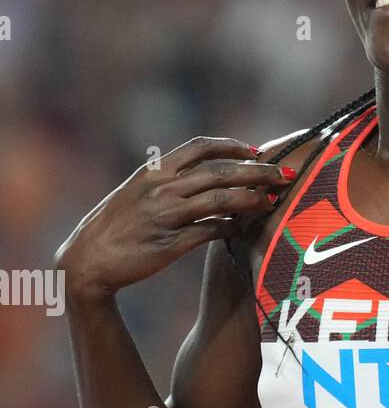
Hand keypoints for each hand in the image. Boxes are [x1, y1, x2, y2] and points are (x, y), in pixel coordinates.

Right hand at [54, 136, 294, 298]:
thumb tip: (200, 174)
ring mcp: (165, 217)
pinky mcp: (170, 245)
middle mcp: (161, 190)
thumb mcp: (135, 193)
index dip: (231, 146)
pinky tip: (243, 229)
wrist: (87, 262)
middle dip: (256, 171)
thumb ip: (166, 181)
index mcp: (153, 172)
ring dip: (251, 199)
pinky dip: (230, 228)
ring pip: (220, 200)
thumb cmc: (114, 227)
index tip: (254, 150)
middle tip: (282, 174)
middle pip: (220, 171)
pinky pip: (210, 232)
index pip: (200, 147)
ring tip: (272, 201)